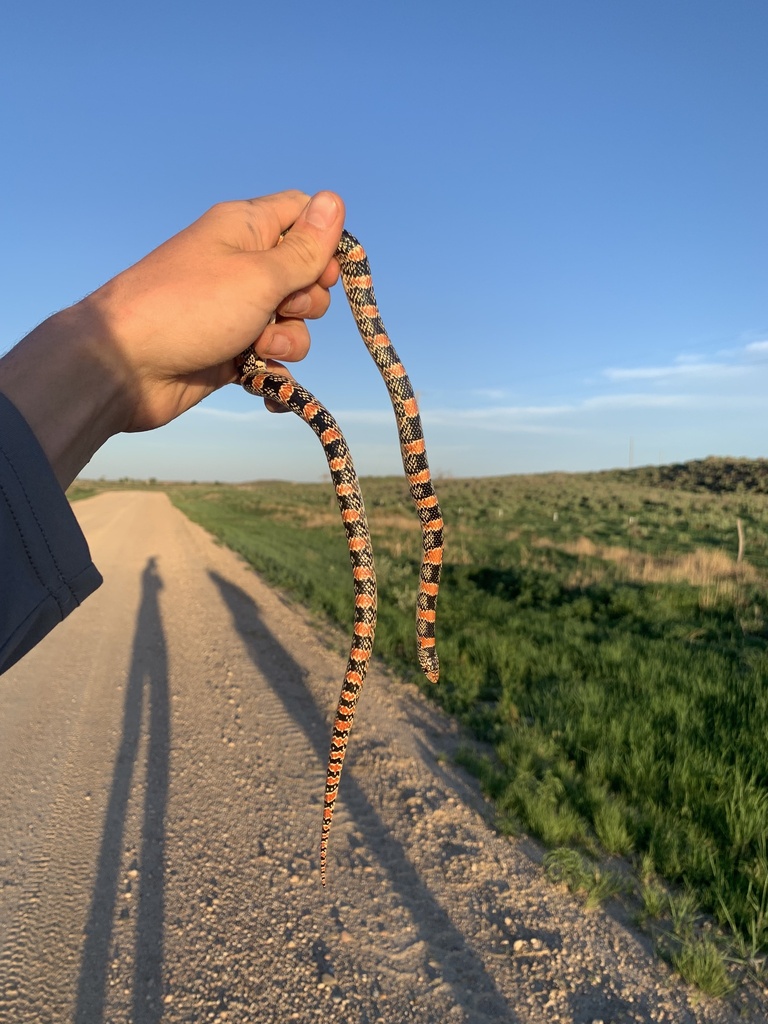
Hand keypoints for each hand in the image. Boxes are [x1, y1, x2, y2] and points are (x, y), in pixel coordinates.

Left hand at [81, 189, 344, 429]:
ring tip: (258, 349)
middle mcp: (241, 264)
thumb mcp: (259, 275)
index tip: (326, 270)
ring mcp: (236, 310)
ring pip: (292, 322)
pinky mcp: (230, 351)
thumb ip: (304, 248)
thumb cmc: (189, 309)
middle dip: (307, 300)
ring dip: (290, 341)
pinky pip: (272, 358)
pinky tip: (264, 385)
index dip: (324, 241)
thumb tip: (335, 200)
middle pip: (305, 274)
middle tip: (281, 309)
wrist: (123, 366)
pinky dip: (274, 372)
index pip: (302, 214)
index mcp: (245, 228)